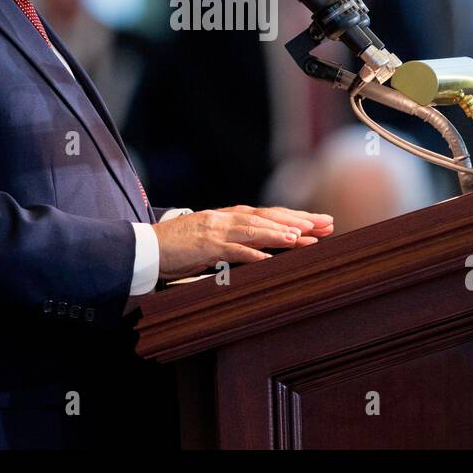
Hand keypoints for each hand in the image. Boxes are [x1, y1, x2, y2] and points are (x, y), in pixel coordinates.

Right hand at [153, 205, 333, 280]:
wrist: (146, 247)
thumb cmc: (178, 247)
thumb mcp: (210, 240)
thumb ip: (233, 240)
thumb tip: (261, 250)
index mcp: (229, 217)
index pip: (269, 214)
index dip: (296, 217)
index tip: (321, 222)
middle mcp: (226, 218)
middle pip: (269, 216)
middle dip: (299, 220)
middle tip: (327, 224)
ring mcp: (215, 230)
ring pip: (254, 229)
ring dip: (279, 233)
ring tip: (303, 237)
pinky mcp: (205, 246)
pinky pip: (232, 249)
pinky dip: (251, 253)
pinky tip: (268, 259)